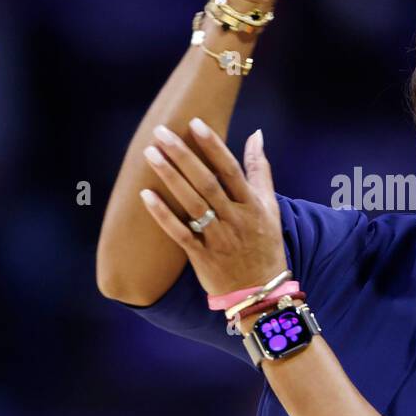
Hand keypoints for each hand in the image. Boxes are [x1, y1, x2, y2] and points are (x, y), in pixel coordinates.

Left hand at [139, 119, 286, 296]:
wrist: (261, 292)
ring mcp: (218, 239)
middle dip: (183, 155)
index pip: (231, 170)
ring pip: (191, 204)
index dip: (213, 146)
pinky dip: (162, 215)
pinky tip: (145, 195)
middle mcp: (236, 220)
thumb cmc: (264, 243)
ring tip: (150, 154)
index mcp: (253, 205)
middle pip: (207, 183)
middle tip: (161, 132)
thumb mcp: (270, 207)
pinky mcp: (201, 257)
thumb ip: (260, 170)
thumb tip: (256, 134)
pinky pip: (179, 233)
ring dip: (170, 177)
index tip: (195, 123)